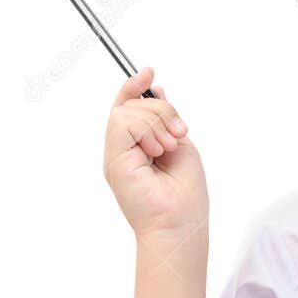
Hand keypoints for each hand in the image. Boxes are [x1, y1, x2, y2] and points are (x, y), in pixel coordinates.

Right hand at [103, 66, 209, 240]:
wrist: (180, 224)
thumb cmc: (184, 194)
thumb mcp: (179, 143)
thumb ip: (163, 118)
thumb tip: (155, 88)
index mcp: (136, 146)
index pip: (126, 106)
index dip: (134, 85)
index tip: (149, 72)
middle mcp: (122, 150)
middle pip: (129, 104)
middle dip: (161, 110)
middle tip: (179, 135)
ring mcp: (115, 156)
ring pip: (126, 111)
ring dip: (156, 122)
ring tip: (168, 149)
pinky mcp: (113, 161)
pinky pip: (122, 122)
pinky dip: (146, 130)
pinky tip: (157, 151)